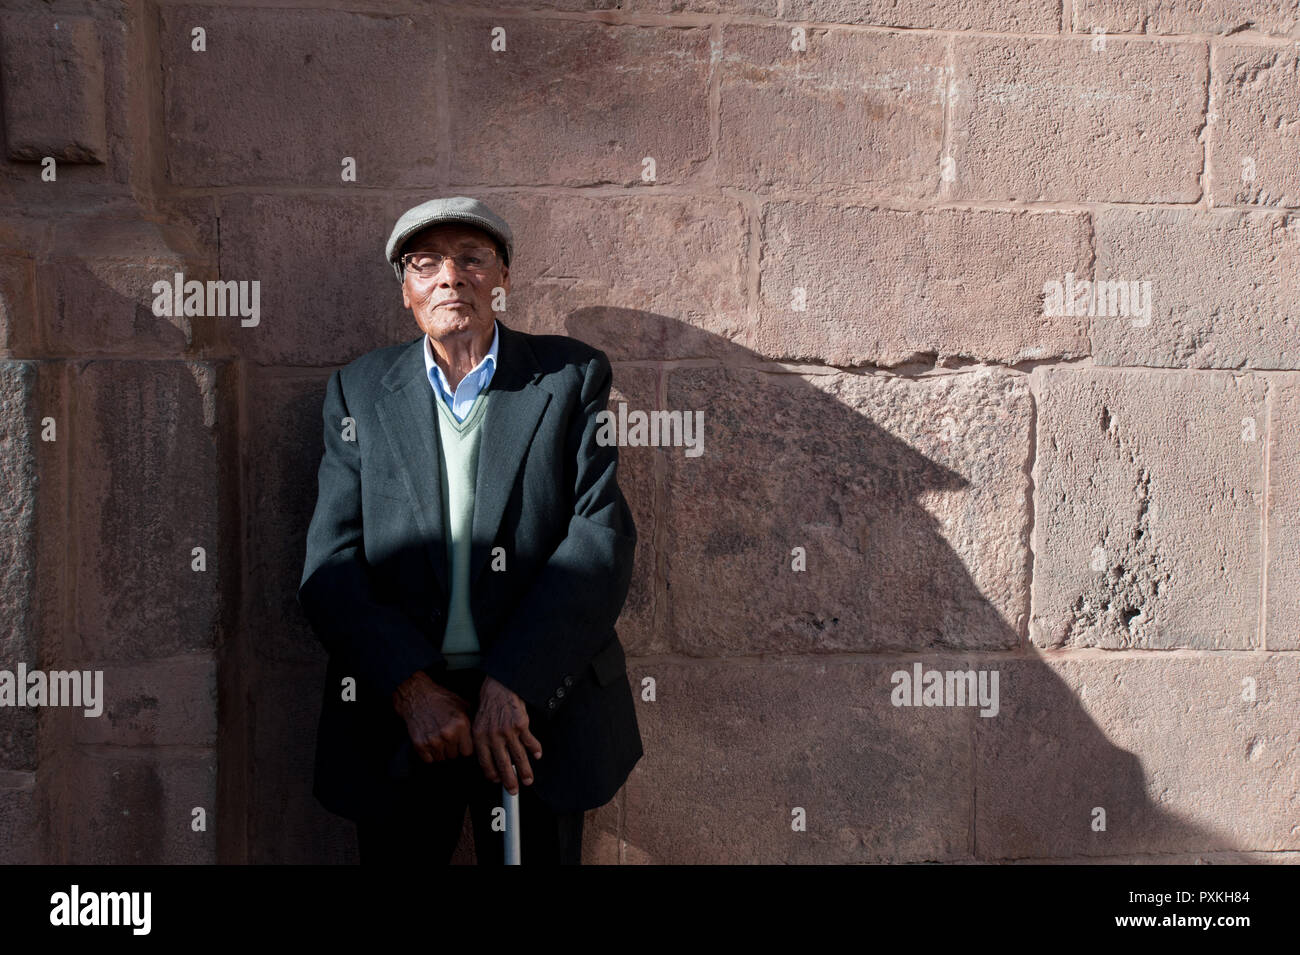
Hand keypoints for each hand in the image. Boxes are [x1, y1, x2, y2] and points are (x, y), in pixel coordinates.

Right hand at [392, 670, 473, 762]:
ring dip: (440, 752)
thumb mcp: (463, 705)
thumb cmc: (441, 699)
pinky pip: (428, 760)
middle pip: (454, 756)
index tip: (460, 742)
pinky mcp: (420, 745)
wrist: (417, 695)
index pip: (467, 751)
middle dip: (452, 748)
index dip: (464, 747)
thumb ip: (473, 721)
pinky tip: (429, 741)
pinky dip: (428, 754)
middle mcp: (448, 734)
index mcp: (461, 725)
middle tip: (447, 737)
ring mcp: (433, 741)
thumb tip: (482, 735)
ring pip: (441, 758)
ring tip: (438, 737)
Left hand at [473, 676, 542, 794]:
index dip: (492, 775)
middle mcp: (493, 736)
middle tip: (513, 790)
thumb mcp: (478, 724)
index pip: (485, 763)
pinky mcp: (521, 724)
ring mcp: (508, 731)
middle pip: (503, 764)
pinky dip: (535, 749)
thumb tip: (490, 762)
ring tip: (528, 780)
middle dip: (509, 780)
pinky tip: (537, 755)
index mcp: (480, 737)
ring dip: (525, 770)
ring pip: (518, 756)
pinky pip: (530, 742)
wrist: (499, 687)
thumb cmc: (489, 706)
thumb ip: (482, 742)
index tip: (498, 781)